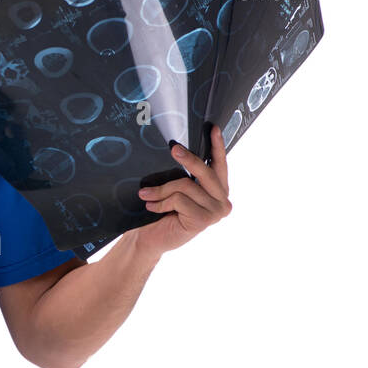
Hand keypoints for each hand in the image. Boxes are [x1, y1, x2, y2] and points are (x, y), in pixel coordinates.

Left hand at [131, 125, 231, 256]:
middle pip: (205, 171)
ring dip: (161, 190)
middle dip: (187, 159)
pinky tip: (151, 207)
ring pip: (186, 185)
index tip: (213, 128)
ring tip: (145, 194)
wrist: (151, 239)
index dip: (217, 146)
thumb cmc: (164, 212)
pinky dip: (161, 202)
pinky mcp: (204, 220)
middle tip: (173, 149)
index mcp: (219, 191)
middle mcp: (223, 201)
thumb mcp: (177, 191)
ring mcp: (216, 212)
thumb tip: (179, 149)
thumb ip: (186, 176)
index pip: (220, 164)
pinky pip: (178, 200)